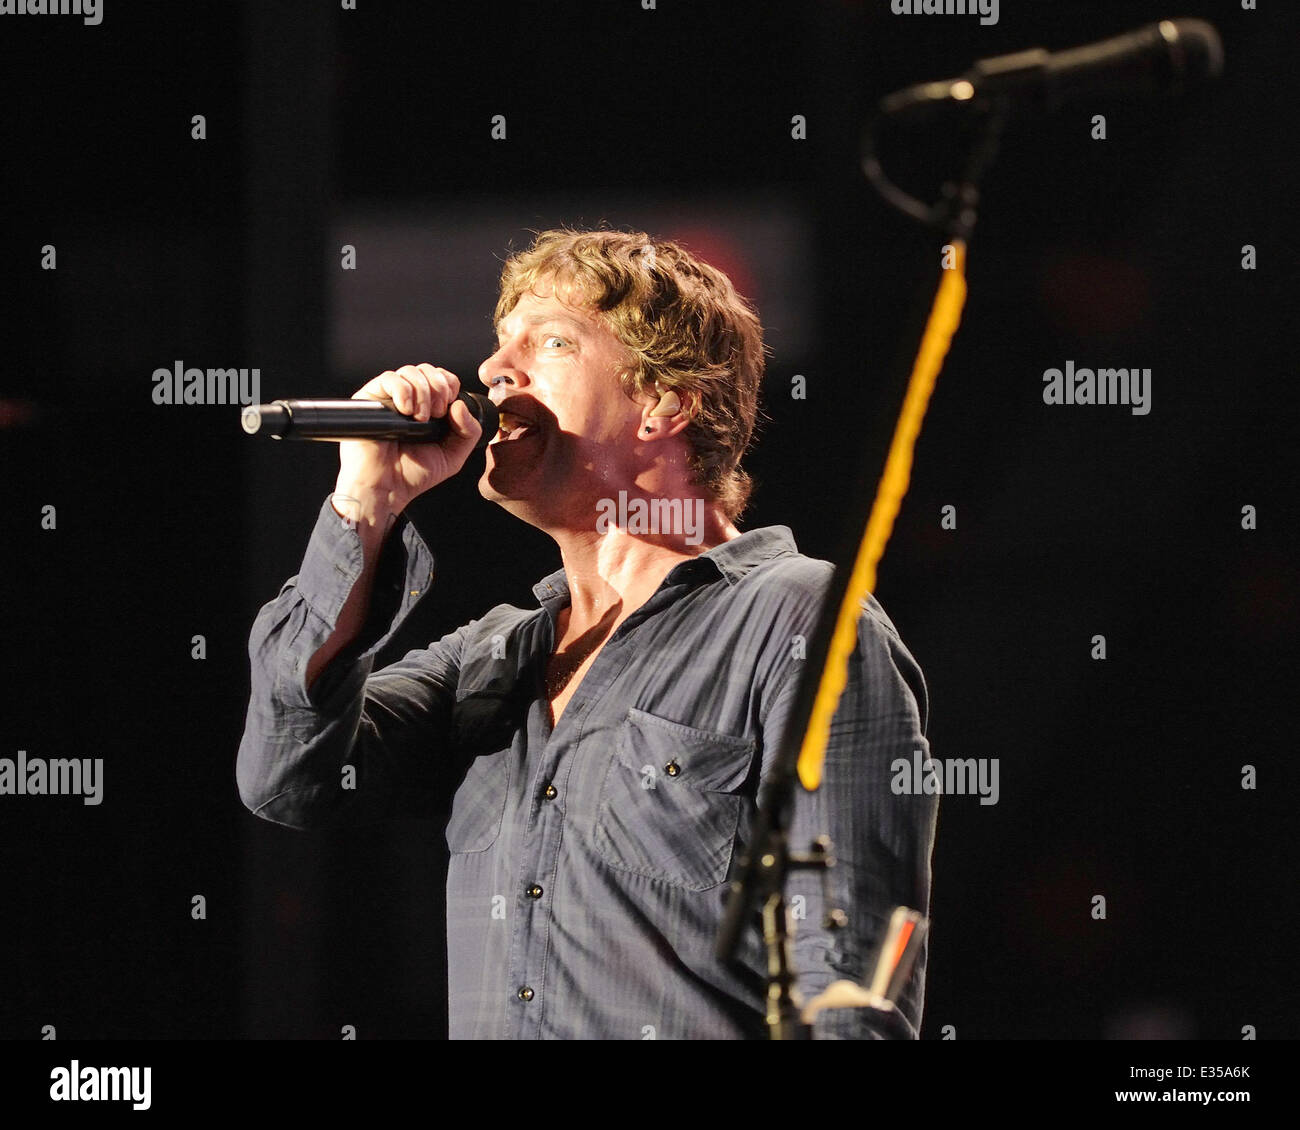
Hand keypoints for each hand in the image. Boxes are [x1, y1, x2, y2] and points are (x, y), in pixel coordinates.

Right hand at [333, 363, 481, 519]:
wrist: (385, 488)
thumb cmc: (413, 474)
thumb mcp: (452, 456)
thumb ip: (468, 432)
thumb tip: (460, 405)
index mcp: (427, 407)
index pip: (442, 377)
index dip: (449, 385)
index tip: (449, 406)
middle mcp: (408, 399)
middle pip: (427, 370)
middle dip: (438, 388)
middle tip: (436, 414)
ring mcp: (389, 398)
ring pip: (410, 371)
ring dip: (422, 392)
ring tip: (420, 418)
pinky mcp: (369, 399)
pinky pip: (388, 378)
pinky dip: (402, 391)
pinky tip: (405, 411)